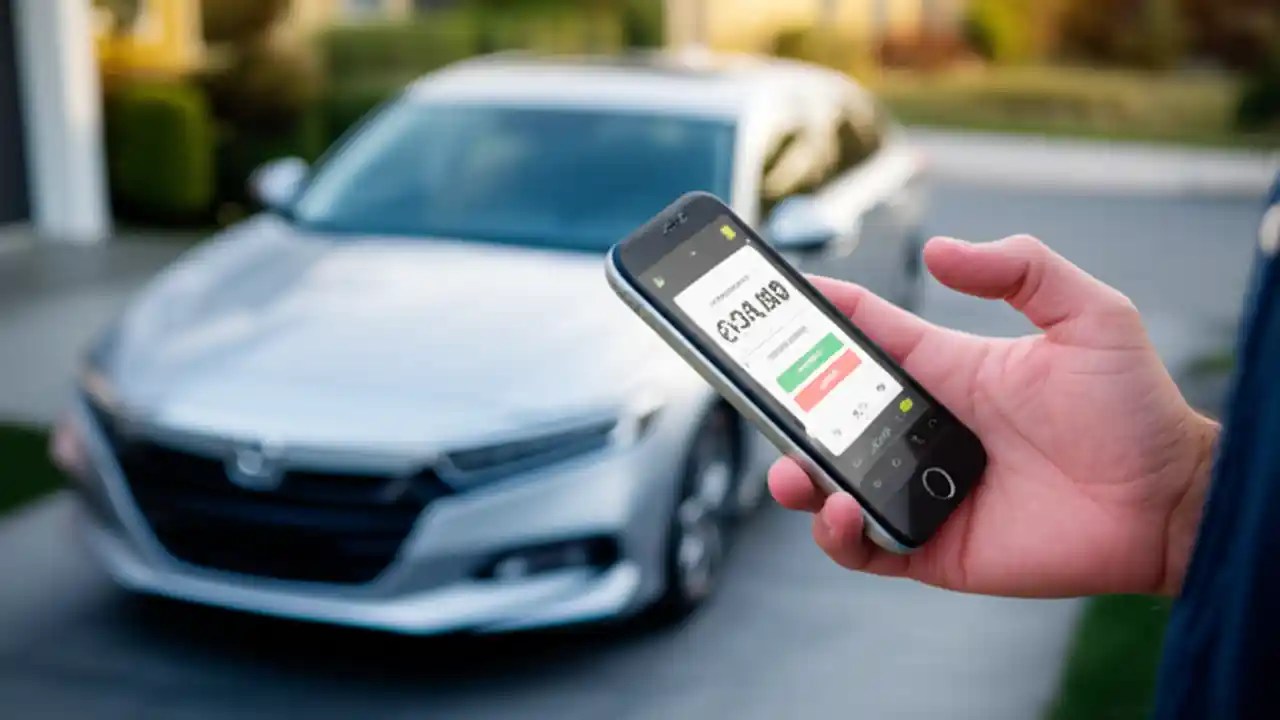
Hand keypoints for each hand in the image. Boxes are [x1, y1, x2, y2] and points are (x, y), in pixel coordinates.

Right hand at [770, 235, 1218, 597]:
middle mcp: (923, 427)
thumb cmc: (1135, 406)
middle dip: (782, 404)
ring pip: (833, 483)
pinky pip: (868, 547)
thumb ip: (1022, 268)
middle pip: (829, 413)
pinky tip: (845, 513)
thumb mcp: (1089, 314)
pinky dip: (840, 534)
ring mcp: (924, 488)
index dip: (815, 315)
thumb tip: (939, 251)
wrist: (1170, 502)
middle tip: (754, 395)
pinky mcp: (934, 546)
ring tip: (791, 473)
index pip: (863, 335)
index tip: (768, 299)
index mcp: (947, 369)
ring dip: (798, 477)